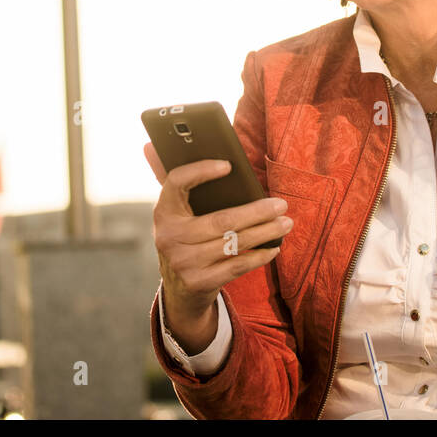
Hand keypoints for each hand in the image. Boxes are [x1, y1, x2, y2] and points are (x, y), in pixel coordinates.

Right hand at [145, 142, 291, 344]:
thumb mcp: (176, 213)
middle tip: (282, 204)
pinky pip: (236, 266)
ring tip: (286, 223)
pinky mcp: (199, 282)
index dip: (201, 171)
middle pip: (221, 220)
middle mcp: (169, 237)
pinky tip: (274, 246)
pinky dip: (259, 256)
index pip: (176, 182)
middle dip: (257, 211)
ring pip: (233, 242)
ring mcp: (183, 262)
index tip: (228, 166)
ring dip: (265, 232)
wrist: (179, 291)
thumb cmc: (185, 238)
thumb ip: (172, 181)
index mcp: (163, 212)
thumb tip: (149, 145)